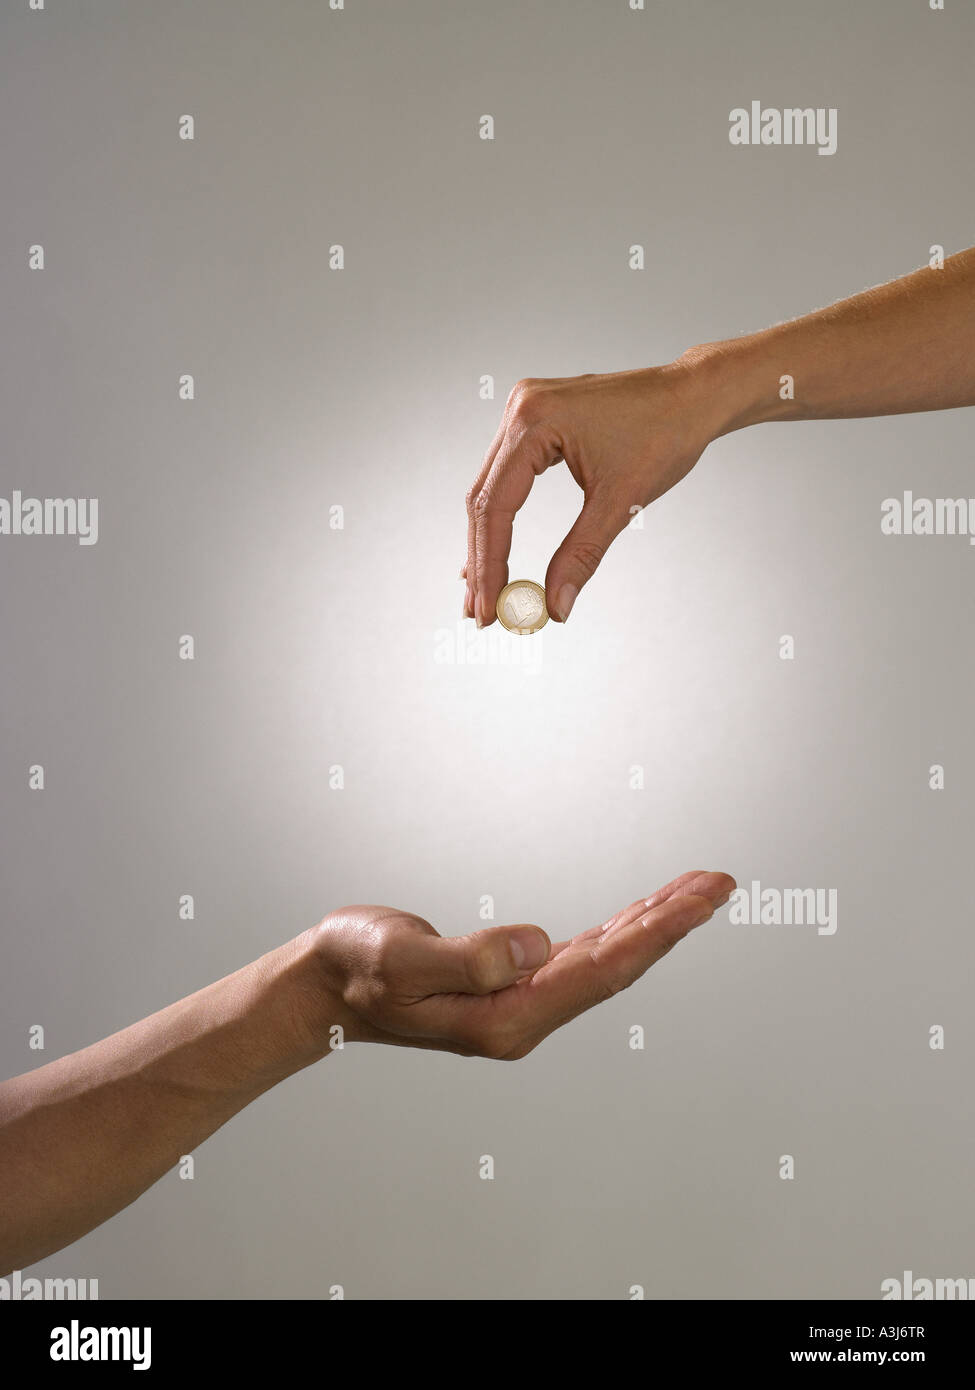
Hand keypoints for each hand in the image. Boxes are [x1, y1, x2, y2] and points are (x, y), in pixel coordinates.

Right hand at [303, 869, 734, 1059]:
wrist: (324, 989)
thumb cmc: (354, 970)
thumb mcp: (399, 961)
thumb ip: (468, 959)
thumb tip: (539, 945)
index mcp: (505, 1018)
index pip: (602, 971)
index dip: (658, 931)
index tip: (702, 897)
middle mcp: (522, 1017)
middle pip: (616, 965)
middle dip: (671, 922)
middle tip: (719, 882)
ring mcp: (518, 1004)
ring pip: (605, 960)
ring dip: (651, 924)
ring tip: (695, 891)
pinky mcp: (510, 985)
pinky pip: (581, 956)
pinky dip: (618, 929)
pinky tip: (638, 915)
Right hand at [463, 359, 723, 627]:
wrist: (693, 396)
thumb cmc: (666, 434)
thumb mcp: (621, 502)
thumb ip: (581, 555)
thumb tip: (555, 607)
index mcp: (534, 421)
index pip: (495, 506)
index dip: (490, 564)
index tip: (490, 609)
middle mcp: (521, 410)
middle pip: (485, 499)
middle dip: (482, 559)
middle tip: (480, 612)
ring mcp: (525, 410)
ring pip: (491, 488)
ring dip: (488, 541)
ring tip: (483, 590)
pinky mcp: (537, 417)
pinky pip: (508, 474)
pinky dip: (503, 513)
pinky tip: (494, 546)